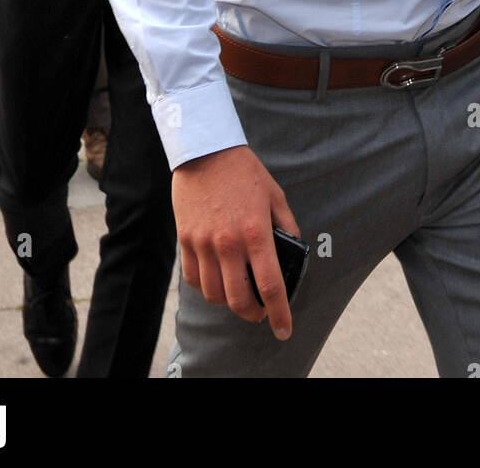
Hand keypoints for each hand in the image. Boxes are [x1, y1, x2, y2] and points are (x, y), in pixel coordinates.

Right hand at [172, 145, 299, 339]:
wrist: (205, 150)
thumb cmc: (244, 172)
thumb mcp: (275, 195)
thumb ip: (287, 225)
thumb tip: (294, 251)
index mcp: (256, 232)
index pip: (270, 285)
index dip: (279, 313)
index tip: (284, 330)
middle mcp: (228, 242)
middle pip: (239, 299)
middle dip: (253, 314)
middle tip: (260, 313)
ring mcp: (203, 243)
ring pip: (214, 294)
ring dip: (229, 302)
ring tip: (239, 294)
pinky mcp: (185, 240)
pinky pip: (194, 278)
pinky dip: (206, 287)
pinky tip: (217, 278)